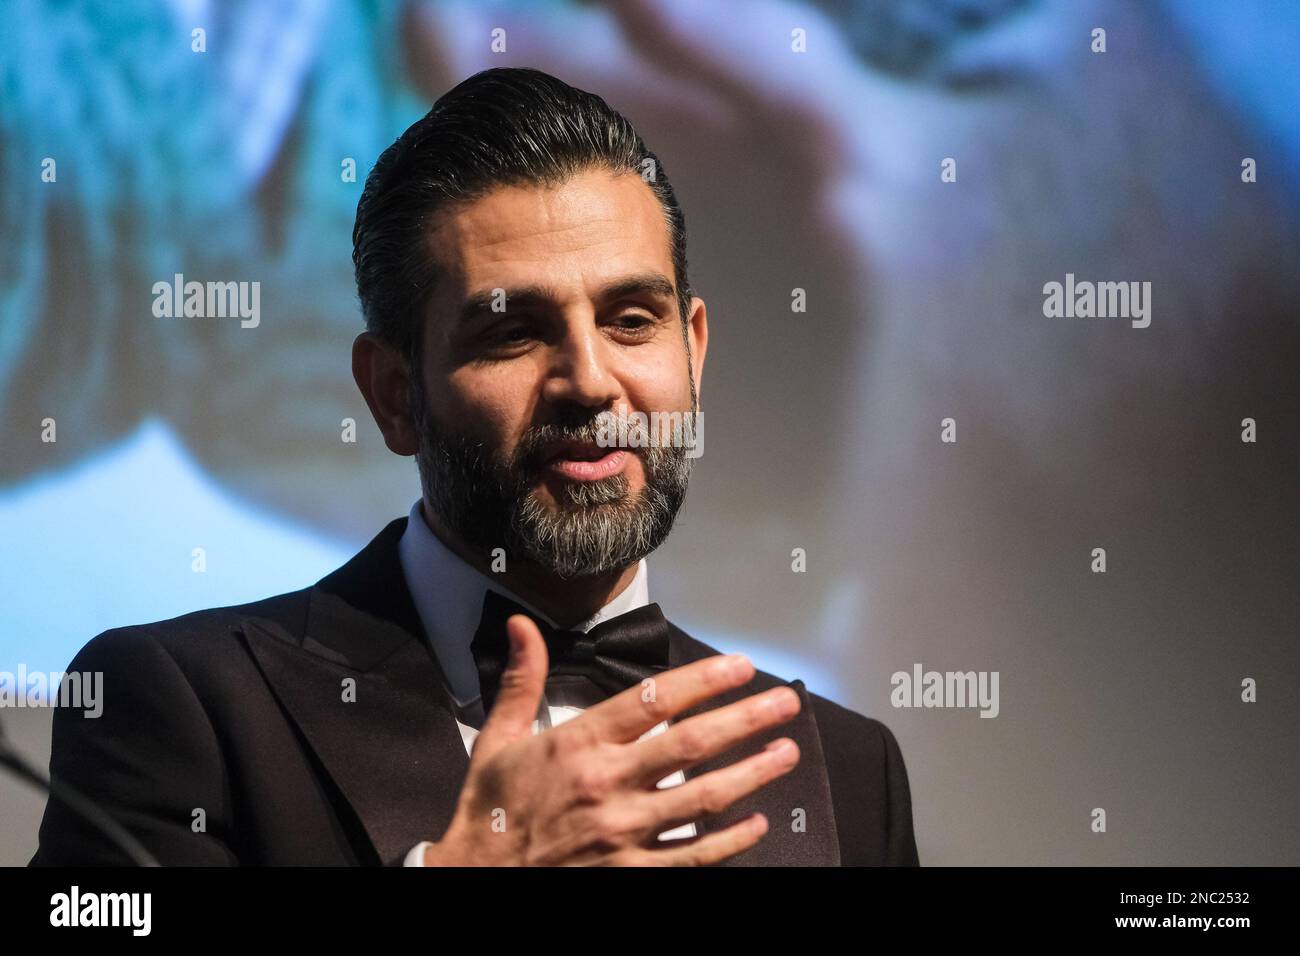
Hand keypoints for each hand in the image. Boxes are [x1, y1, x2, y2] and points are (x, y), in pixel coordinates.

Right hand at [423, 613, 801, 865]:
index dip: (703, 680)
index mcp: (578, 744)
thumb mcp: (498, 738)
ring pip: (704, 798)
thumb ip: (522, 678)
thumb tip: (521, 625)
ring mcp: (622, 832)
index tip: (740, 666)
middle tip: (784, 702)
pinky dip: (730, 840)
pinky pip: (692, 856)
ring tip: (786, 752)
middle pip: (692, 744)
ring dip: (752, 773)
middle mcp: (607, 785)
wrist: (475, 878)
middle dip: (746, 718)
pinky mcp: (630, 872)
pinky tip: (757, 822)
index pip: (654, 701)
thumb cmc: (491, 810)